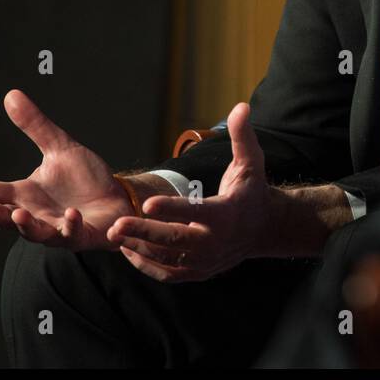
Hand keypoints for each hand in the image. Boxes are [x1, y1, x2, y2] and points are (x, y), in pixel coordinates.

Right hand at [0, 89, 135, 251]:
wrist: (117, 196)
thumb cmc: (85, 178)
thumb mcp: (59, 148)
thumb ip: (35, 126)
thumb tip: (11, 95)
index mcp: (26, 194)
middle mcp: (36, 214)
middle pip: (8, 218)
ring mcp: (56, 229)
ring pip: (35, 233)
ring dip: (27, 226)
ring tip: (20, 214)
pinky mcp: (80, 236)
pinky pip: (72, 234)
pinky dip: (71, 225)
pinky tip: (72, 214)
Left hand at [109, 101, 275, 282]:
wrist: (264, 229)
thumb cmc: (251, 191)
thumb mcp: (251, 162)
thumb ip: (242, 136)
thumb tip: (242, 106)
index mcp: (226, 214)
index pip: (195, 212)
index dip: (171, 208)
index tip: (147, 202)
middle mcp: (215, 242)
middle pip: (175, 240)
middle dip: (144, 233)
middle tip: (116, 224)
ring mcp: (206, 261)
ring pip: (167, 259)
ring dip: (139, 248)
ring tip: (115, 234)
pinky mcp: (197, 272)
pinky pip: (167, 273)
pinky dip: (146, 264)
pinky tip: (127, 249)